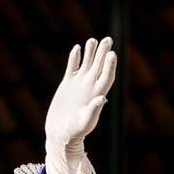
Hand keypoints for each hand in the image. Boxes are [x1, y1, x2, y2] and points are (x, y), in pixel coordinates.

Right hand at [44, 37, 116, 173]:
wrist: (61, 133)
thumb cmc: (75, 132)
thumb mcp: (85, 122)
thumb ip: (93, 110)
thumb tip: (102, 98)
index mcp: (98, 94)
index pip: (107, 76)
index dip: (110, 65)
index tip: (112, 54)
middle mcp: (90, 86)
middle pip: (99, 66)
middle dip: (104, 53)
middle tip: (108, 39)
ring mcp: (79, 83)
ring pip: (87, 63)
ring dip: (91, 52)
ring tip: (93, 40)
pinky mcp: (67, 84)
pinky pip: (72, 67)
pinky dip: (74, 58)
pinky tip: (77, 48)